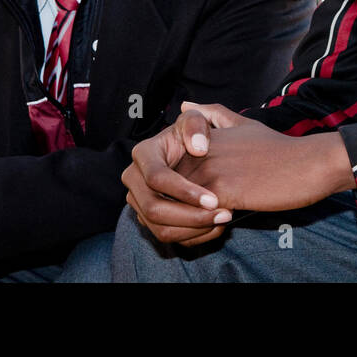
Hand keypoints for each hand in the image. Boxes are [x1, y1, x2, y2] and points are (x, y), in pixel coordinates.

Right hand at [122, 101, 236, 246]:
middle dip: (191, 216)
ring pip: (160, 228)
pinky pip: (166, 235)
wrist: (193, 154)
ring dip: (194, 229)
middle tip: (224, 214)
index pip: (157, 178)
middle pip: (154, 209)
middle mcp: (133, 180)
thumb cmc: (194, 135)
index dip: (184, 191)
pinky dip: (192, 236)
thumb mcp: (196, 120)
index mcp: (143, 154)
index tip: (214, 199)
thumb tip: (198, 147)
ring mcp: (138, 201)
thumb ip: (196, 124)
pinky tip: (215, 227)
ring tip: (223, 220)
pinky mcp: (148, 218)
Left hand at [176, 106, 353, 216]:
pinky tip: (224, 226)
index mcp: (200, 140)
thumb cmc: (280, 149)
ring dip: (188, 225)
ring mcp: (209, 171)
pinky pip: (197, 218)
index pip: (166, 174)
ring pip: (177, 208)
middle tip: (200, 221)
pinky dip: (204, 229)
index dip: (176, 194)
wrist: (307, 164)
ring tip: (212, 225)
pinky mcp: (223, 191)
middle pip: (165, 192)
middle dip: (175, 213)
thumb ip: (214, 115)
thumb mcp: (244, 123)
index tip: (195, 204)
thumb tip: (186, 105)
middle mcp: (199, 153)